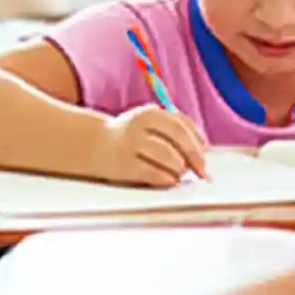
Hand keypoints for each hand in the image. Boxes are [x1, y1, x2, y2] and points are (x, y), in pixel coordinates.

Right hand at [90, 105, 208, 187]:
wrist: (90, 146)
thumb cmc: (129, 138)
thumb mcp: (149, 124)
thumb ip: (175, 130)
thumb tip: (203, 152)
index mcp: (149, 113)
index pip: (182, 125)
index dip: (197, 142)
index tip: (204, 157)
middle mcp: (139, 126)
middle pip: (178, 138)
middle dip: (194, 157)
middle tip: (201, 172)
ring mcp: (129, 145)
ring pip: (168, 157)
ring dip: (180, 168)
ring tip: (179, 174)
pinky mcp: (122, 166)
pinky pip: (153, 174)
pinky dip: (167, 178)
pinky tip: (169, 181)